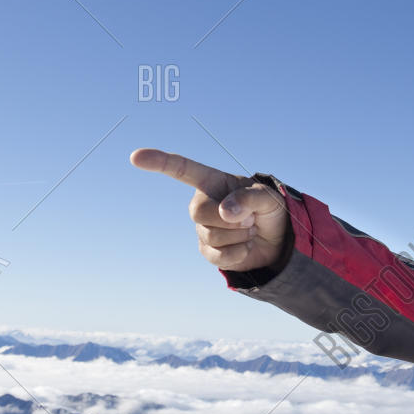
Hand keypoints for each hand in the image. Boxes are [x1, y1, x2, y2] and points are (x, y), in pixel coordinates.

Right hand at [130, 147, 289, 271]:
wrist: (277, 238)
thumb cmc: (268, 209)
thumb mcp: (268, 197)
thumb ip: (249, 198)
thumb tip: (224, 212)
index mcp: (212, 182)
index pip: (182, 169)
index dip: (159, 162)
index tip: (136, 157)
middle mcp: (201, 203)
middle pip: (198, 212)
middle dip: (230, 217)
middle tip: (251, 218)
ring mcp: (202, 229)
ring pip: (211, 236)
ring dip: (240, 235)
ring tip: (250, 229)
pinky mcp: (208, 252)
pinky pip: (218, 256)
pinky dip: (239, 253)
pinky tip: (246, 246)